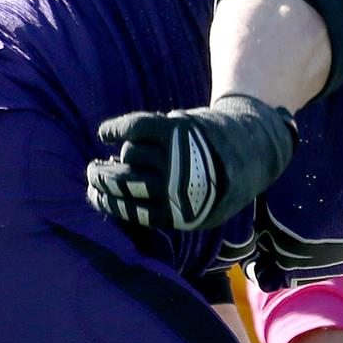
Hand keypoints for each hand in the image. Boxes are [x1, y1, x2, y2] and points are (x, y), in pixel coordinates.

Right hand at [86, 94, 295, 231]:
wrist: (251, 149)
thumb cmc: (219, 183)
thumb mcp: (200, 210)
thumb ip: (162, 208)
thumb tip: (110, 197)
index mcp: (185, 215)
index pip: (133, 212)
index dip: (107, 203)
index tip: (93, 195)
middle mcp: (180, 188)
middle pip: (124, 183)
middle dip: (101, 178)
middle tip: (92, 173)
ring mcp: (178, 157)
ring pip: (131, 155)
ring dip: (126, 154)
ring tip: (132, 155)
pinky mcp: (177, 129)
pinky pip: (133, 128)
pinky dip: (115, 129)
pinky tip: (105, 134)